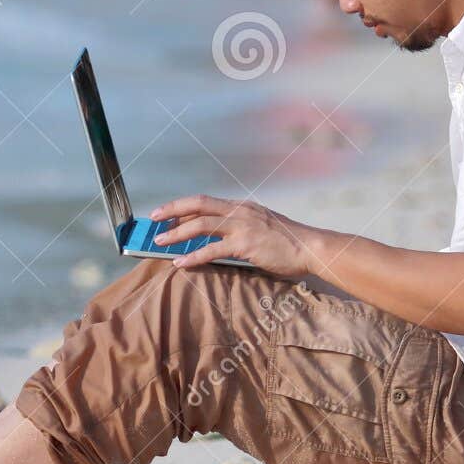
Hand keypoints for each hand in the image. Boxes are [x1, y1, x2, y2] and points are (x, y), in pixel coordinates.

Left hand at [149, 195, 316, 276]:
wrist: (310, 248)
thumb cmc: (287, 243)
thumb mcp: (261, 226)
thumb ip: (239, 228)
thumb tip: (216, 238)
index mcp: (241, 207)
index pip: (204, 201)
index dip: (181, 206)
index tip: (164, 213)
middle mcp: (239, 212)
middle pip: (197, 205)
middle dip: (171, 211)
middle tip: (153, 220)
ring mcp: (242, 227)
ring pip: (200, 226)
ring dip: (177, 233)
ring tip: (160, 242)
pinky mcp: (246, 245)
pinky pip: (212, 250)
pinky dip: (193, 256)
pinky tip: (180, 262)